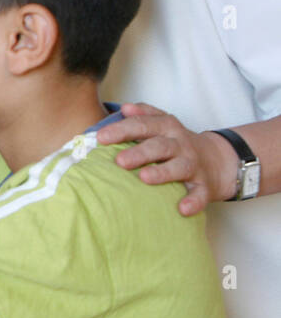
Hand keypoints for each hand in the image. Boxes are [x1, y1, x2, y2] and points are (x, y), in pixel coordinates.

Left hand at [96, 102, 237, 215]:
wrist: (216, 159)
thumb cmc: (175, 141)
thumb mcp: (161, 122)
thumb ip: (143, 114)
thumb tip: (124, 108)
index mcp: (166, 127)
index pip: (142, 125)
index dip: (122, 130)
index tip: (100, 138)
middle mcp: (180, 144)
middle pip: (159, 146)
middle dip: (139, 153)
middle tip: (119, 161)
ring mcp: (193, 164)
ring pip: (180, 167)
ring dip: (163, 172)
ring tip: (144, 178)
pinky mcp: (204, 185)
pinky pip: (200, 194)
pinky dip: (194, 201)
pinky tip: (182, 209)